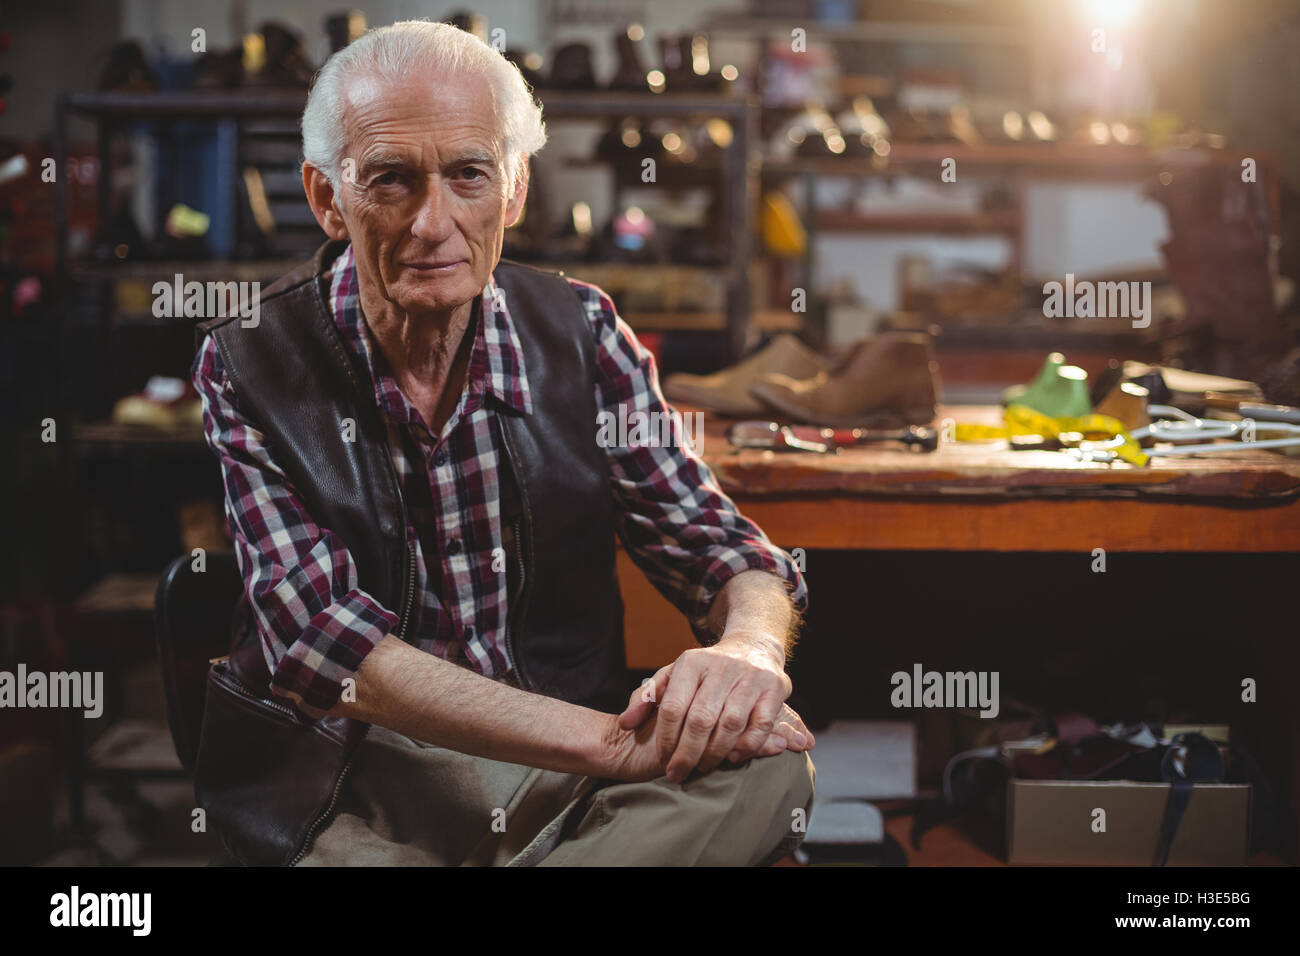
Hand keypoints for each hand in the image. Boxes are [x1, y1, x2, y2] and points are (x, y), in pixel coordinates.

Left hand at [617, 635, 814, 782]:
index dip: (666, 739)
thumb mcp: (673, 675)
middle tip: (678, 774)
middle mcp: (721, 666)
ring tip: (703, 767)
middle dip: (687, 753)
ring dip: (714, 753)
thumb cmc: (706, 671)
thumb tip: (625, 724)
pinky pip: (760, 725)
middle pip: (700, 719)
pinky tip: (733, 757)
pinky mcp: (774, 688)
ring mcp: (750, 676)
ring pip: (730, 724)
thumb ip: (645, 697)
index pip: (673, 706)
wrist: (753, 647)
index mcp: (691, 662)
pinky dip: (746, 746)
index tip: (663, 760)